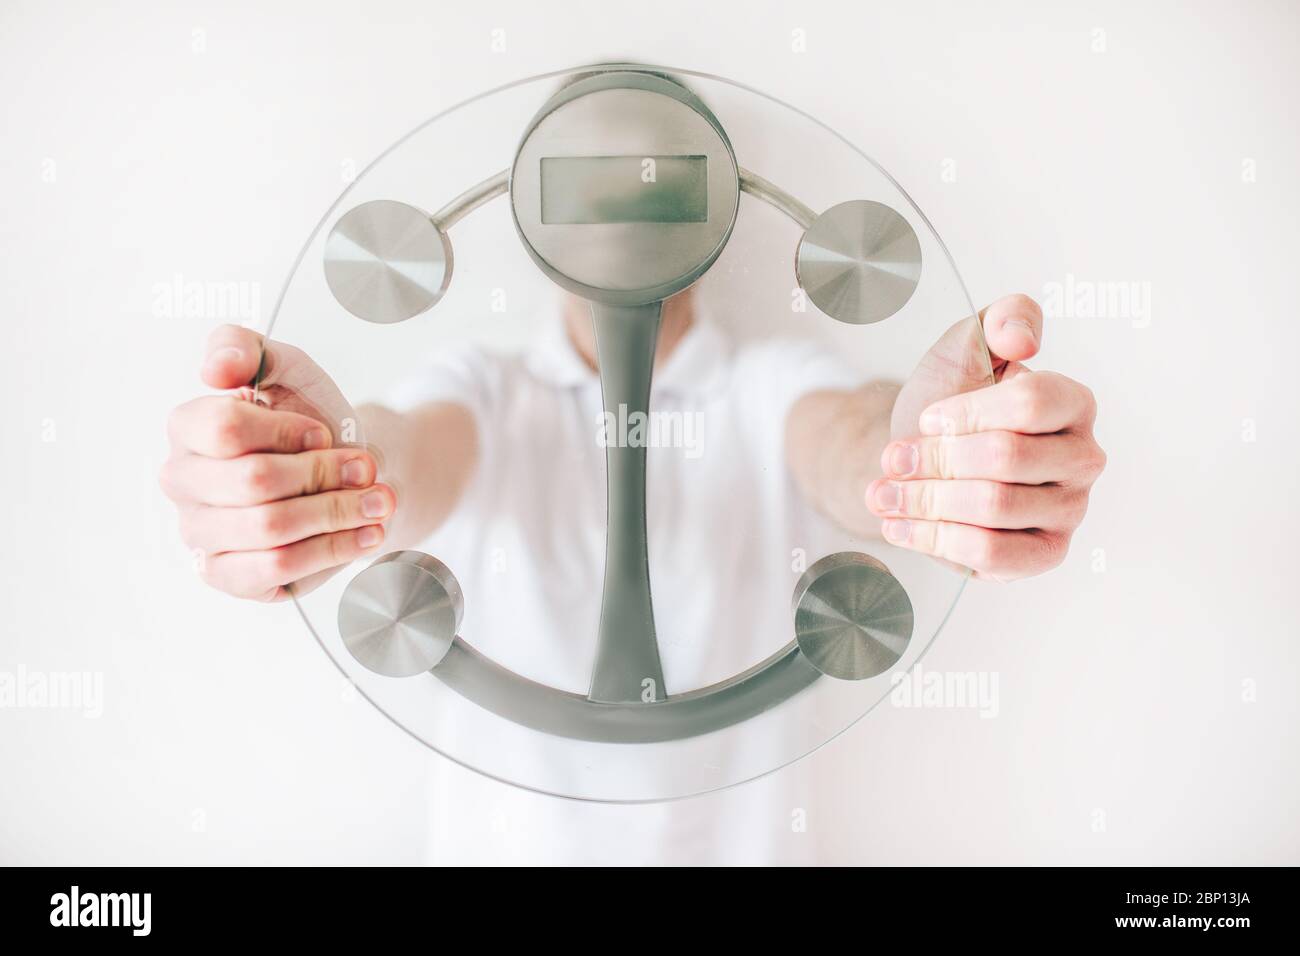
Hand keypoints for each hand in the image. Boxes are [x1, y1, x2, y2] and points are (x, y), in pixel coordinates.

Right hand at [159, 325, 393, 600]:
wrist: (349, 472)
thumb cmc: (312, 422)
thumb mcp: (290, 369)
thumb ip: (247, 348)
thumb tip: (214, 367)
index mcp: (186, 428)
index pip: (227, 428)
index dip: (289, 432)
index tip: (322, 434)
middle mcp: (182, 483)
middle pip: (254, 482)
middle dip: (325, 473)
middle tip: (365, 469)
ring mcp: (201, 533)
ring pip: (270, 529)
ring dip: (337, 513)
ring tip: (376, 502)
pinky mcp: (229, 574)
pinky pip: (276, 569)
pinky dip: (331, 550)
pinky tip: (364, 533)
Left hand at [866, 294, 1104, 581]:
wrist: (920, 460)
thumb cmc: (949, 403)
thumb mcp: (965, 347)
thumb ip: (1001, 319)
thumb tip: (1024, 338)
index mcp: (1073, 402)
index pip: (1028, 402)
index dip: (965, 413)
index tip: (927, 419)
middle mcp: (1082, 458)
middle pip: (1005, 458)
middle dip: (934, 459)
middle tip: (893, 459)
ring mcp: (1069, 511)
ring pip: (993, 508)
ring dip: (924, 500)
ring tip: (884, 493)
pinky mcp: (1043, 553)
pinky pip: (993, 555)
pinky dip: (935, 539)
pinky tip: (899, 526)